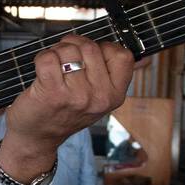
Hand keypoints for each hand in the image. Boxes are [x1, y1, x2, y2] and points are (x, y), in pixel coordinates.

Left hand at [0, 34, 133, 181]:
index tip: (90, 58)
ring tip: (54, 68)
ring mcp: (77, 95)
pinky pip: (48, 58)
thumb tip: (146, 59)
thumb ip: (116, 77)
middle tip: (65, 60)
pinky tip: (42, 71)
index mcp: (115, 95)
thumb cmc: (66, 113)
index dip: (103, 48)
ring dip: (56, 52)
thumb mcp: (99, 100)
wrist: (39, 138)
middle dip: (74, 45)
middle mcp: (99, 97)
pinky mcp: (53, 92)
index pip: (122, 55)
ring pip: (68, 50)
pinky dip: (42, 58)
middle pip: (91, 47)